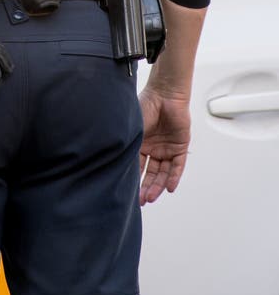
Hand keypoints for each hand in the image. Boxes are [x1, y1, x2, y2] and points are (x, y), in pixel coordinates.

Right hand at [138, 87, 190, 205]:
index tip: (129, 192)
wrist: (164, 94)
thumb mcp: (133, 129)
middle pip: (150, 173)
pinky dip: (174, 177)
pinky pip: (178, 165)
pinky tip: (169, 187)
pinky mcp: (180, 146)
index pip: (137, 166)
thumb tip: (114, 162)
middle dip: (145, 187)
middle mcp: (154, 148)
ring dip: (158, 185)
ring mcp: (167, 148)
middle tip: (141, 200)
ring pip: (163, 172)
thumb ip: (128, 145)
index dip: (134, 179)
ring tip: (151, 197)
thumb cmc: (146, 105)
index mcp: (141, 144)